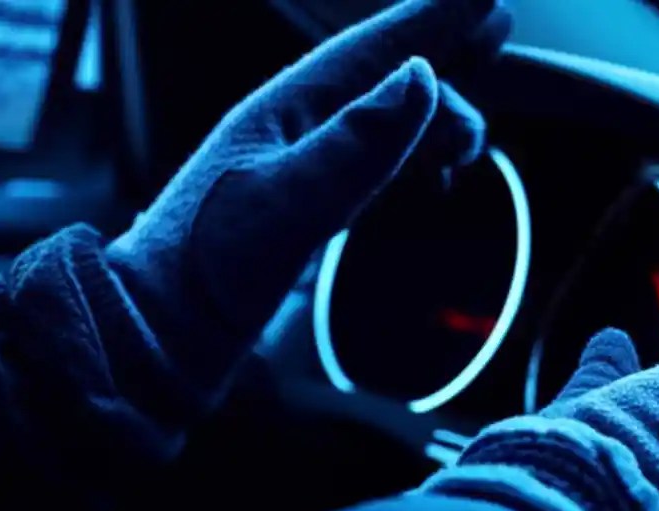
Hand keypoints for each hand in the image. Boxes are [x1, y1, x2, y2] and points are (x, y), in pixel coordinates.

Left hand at [107, 0, 511, 391]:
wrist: (163, 331)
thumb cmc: (210, 266)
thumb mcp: (290, 201)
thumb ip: (357, 141)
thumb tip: (421, 77)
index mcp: (285, 109)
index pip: (372, 49)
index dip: (432, 20)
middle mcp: (292, 126)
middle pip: (381, 74)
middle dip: (441, 51)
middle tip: (495, 31)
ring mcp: (295, 164)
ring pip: (381, 118)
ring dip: (433, 117)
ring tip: (471, 143)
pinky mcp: (300, 204)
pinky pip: (371, 158)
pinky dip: (411, 156)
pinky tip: (429, 175)